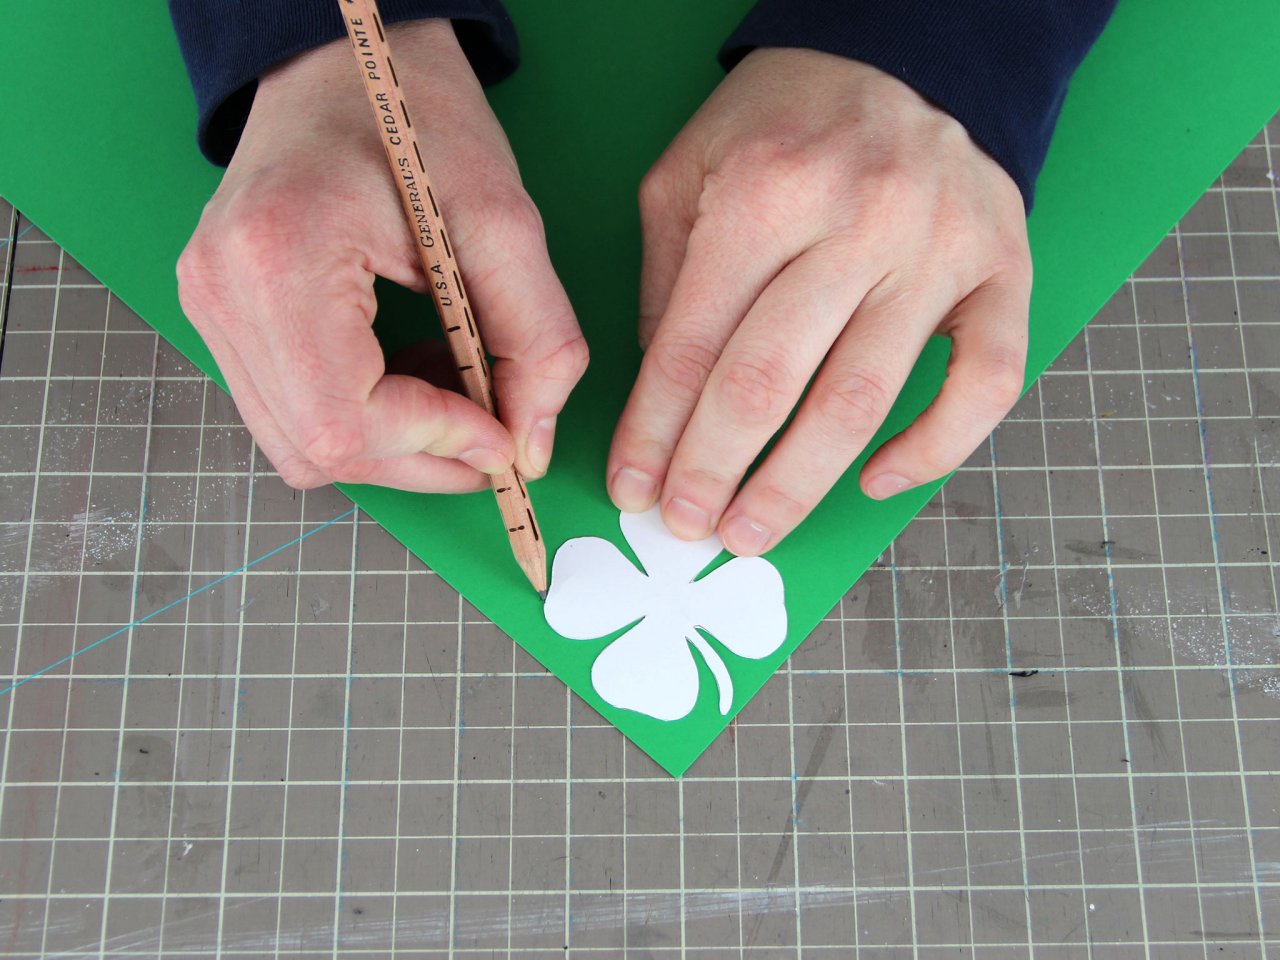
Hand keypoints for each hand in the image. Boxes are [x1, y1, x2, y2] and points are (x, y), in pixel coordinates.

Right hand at [177, 21, 586, 491]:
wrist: (341, 62)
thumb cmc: (414, 118)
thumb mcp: (502, 218)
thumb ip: (536, 339)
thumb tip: (530, 447)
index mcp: (278, 260)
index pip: (346, 421)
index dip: (436, 446)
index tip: (503, 437)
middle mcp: (222, 293)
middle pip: (322, 450)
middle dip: (424, 458)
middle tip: (496, 431)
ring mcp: (212, 308)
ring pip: (305, 447)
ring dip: (398, 442)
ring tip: (457, 387)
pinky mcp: (224, 315)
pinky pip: (294, 413)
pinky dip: (367, 417)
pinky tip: (415, 371)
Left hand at [607, 48, 1031, 553]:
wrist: (905, 53)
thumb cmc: (783, 122)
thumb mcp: (688, 173)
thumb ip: (669, 282)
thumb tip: (664, 398)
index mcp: (764, 190)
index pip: (694, 343)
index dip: (656, 430)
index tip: (633, 486)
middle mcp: (858, 219)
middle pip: (771, 382)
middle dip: (713, 470)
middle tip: (685, 523)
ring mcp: (940, 248)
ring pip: (862, 398)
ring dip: (798, 484)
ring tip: (751, 531)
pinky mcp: (1004, 269)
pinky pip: (985, 383)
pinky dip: (934, 449)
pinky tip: (875, 482)